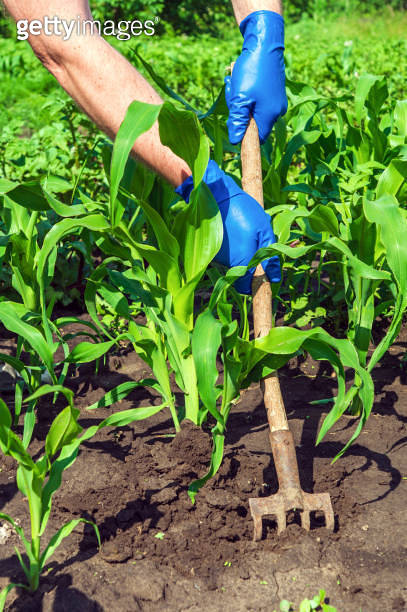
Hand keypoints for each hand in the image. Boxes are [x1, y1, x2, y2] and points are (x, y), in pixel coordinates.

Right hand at [175, 160, 280, 293]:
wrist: (217, 196)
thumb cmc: (244, 212)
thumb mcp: (264, 231)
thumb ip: (270, 256)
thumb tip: (275, 277)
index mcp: (243, 263)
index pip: (247, 287)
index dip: (256, 284)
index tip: (265, 276)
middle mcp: (227, 264)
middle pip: (241, 275)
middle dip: (252, 266)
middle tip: (259, 248)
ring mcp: (218, 256)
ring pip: (234, 264)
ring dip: (243, 255)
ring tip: (248, 233)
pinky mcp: (212, 247)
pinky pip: (227, 254)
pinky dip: (234, 247)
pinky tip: (238, 231)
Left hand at [225, 10, 287, 144]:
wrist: (265, 43)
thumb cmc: (252, 71)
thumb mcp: (239, 98)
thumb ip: (237, 121)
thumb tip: (235, 141)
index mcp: (270, 116)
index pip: (258, 139)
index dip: (244, 136)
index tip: (234, 123)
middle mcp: (277, 111)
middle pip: (254, 124)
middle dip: (240, 114)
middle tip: (233, 95)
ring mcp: (277, 101)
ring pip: (254, 111)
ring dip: (241, 101)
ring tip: (235, 83)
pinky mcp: (275, 92)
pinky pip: (258, 101)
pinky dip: (247, 94)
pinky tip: (242, 80)